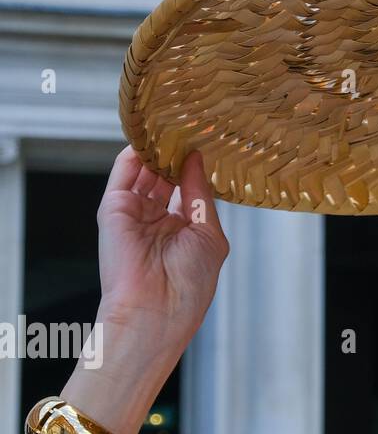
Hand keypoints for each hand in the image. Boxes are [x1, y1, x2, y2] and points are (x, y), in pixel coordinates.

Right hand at [95, 145, 228, 356]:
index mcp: (185, 229)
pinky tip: (148, 136)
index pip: (188, 189)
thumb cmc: (190, 283)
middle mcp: (158, 220)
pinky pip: (122, 175)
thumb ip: (199, 194)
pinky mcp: (113, 210)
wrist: (156, 310)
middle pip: (165, 177)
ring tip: (172, 123)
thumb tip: (195, 160)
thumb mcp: (208, 232)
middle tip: (189, 125)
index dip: (196, 167)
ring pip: (144, 172)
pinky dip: (133, 155)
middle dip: (176, 153)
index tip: (207, 141)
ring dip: (156, 150)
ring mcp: (135, 214)